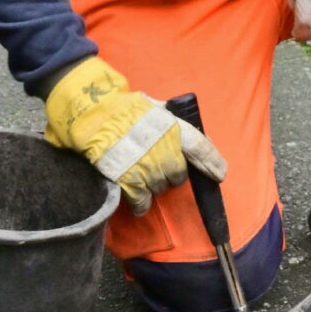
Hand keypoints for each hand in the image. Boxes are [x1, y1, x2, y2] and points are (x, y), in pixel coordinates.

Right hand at [42, 56, 227, 214]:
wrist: (90, 115)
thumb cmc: (121, 108)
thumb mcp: (153, 106)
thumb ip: (171, 120)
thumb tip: (191, 136)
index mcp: (172, 126)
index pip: (202, 148)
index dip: (213, 163)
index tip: (220, 174)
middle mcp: (164, 148)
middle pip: (180, 174)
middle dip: (173, 175)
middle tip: (160, 168)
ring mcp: (147, 167)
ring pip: (162, 188)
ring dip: (156, 186)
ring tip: (143, 175)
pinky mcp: (129, 181)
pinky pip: (143, 202)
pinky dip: (142, 205)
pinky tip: (138, 201)